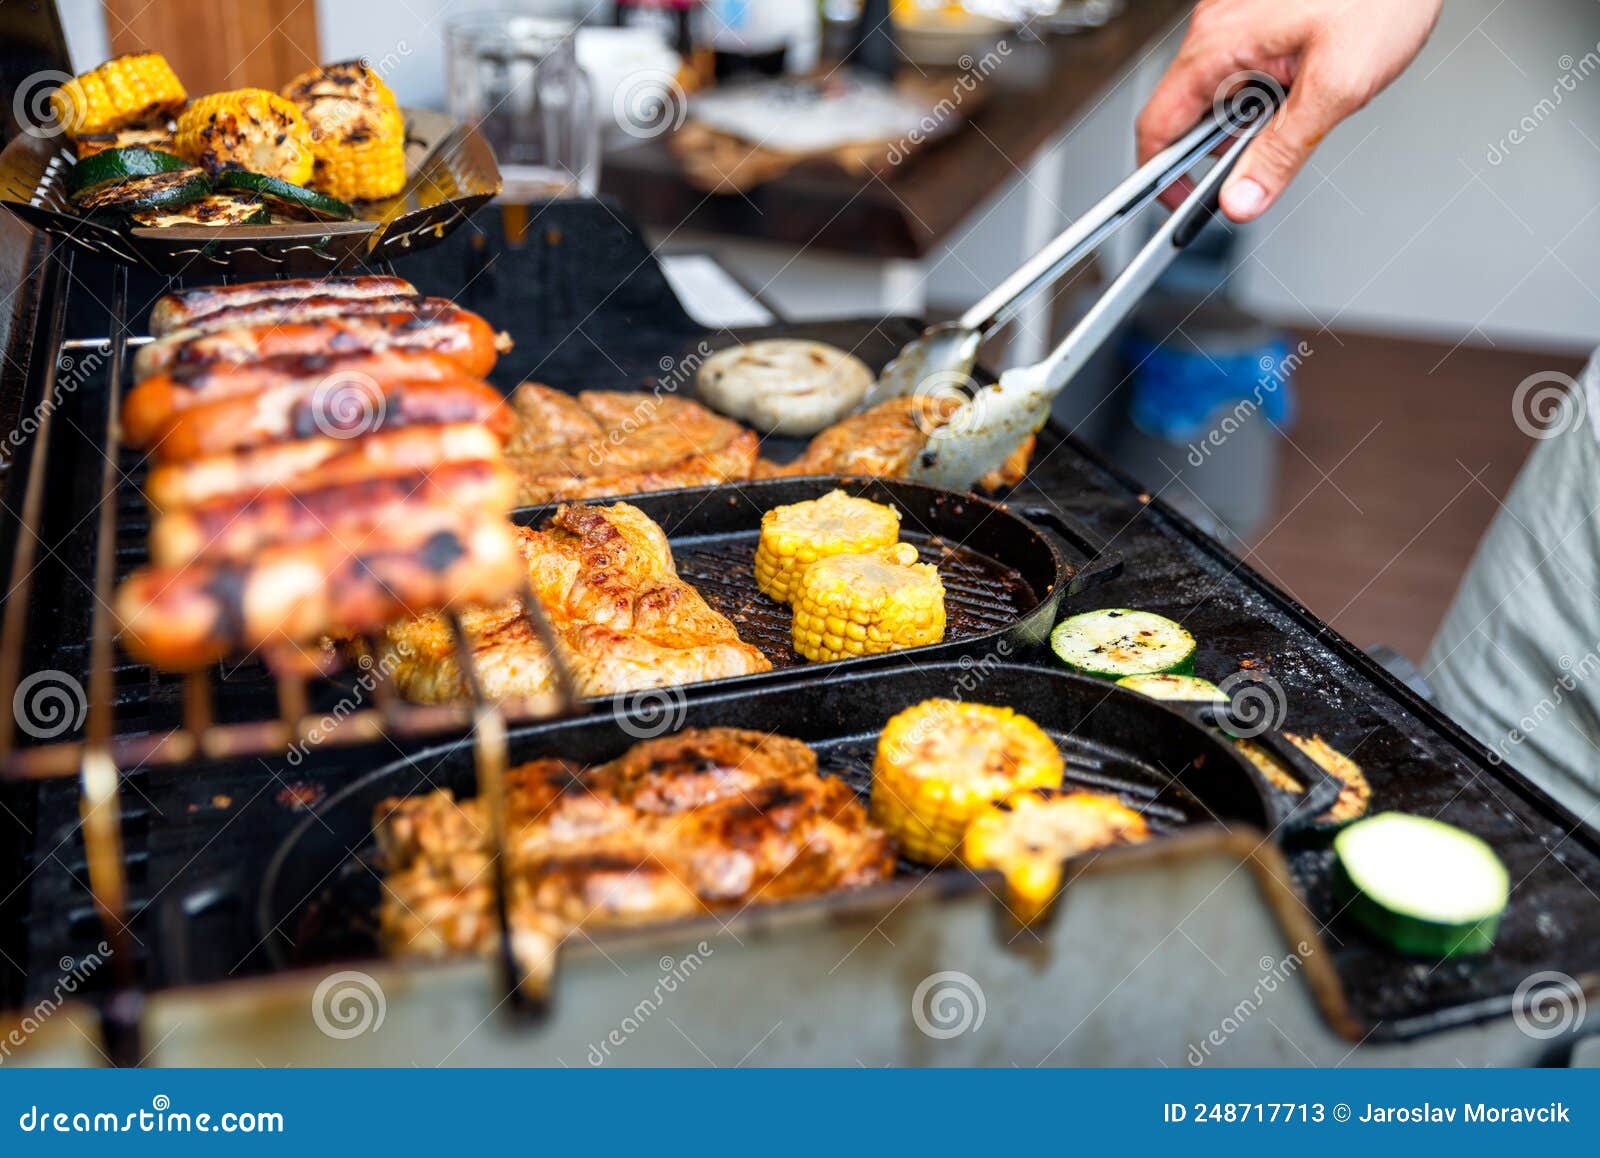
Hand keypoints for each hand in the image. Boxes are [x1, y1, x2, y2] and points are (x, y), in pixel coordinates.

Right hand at [1136, 0, 1441, 221]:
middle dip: (1224, 142)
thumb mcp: (1337, 86)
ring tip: (1303, 99)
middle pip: (1188, 110)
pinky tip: (1304, 76)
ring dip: (1250, 111)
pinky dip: (1264, 84)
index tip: (1181, 205)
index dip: (1161, 177)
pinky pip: (1241, 62)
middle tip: (1270, 152)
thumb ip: (1283, 153)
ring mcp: (1232, 13)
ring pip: (1218, 88)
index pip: (1157, 126)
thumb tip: (1242, 200)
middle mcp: (1216, 24)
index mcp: (1219, 43)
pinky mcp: (1254, 10)